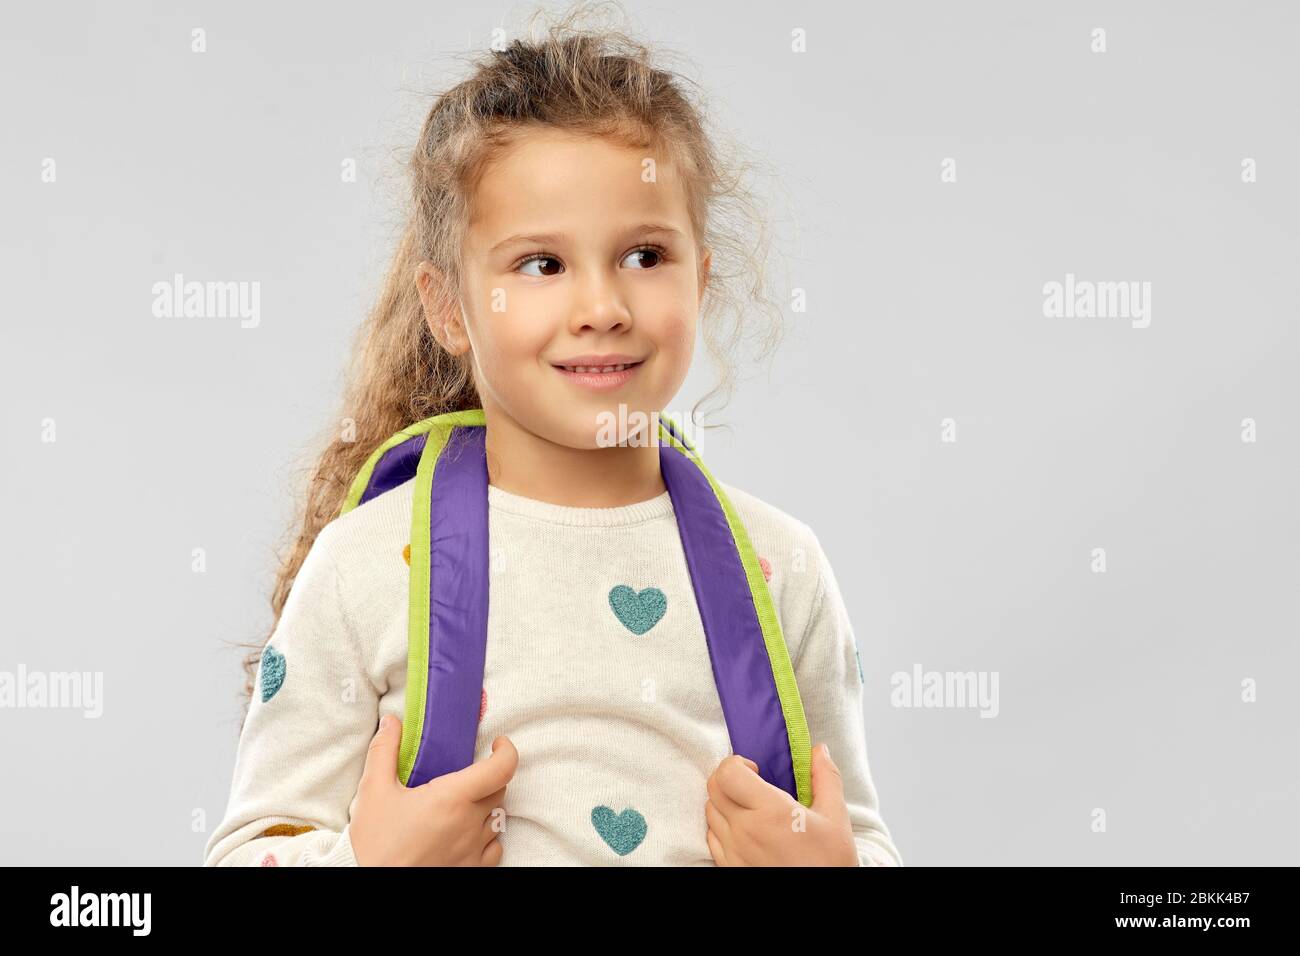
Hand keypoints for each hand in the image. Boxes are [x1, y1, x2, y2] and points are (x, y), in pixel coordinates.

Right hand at [348, 714, 516, 865]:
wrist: (366, 880)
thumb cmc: (374, 842)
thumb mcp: (373, 790)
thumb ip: (384, 751)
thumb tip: (392, 722)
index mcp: (452, 799)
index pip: (501, 769)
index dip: (506, 752)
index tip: (497, 744)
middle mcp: (469, 824)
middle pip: (499, 791)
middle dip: (488, 777)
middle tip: (465, 776)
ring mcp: (473, 850)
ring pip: (498, 819)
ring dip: (486, 807)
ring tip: (462, 805)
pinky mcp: (471, 870)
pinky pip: (494, 849)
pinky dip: (487, 837)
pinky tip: (466, 833)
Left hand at [705, 743, 857, 865]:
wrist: (822, 904)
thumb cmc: (829, 862)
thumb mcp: (836, 818)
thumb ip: (826, 778)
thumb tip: (820, 750)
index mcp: (770, 812)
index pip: (727, 773)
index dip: (736, 763)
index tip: (756, 769)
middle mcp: (745, 831)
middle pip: (713, 788)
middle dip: (730, 778)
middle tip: (752, 784)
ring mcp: (733, 852)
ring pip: (709, 811)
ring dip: (724, 801)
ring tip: (750, 807)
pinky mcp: (729, 867)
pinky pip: (712, 837)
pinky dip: (722, 826)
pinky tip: (745, 829)